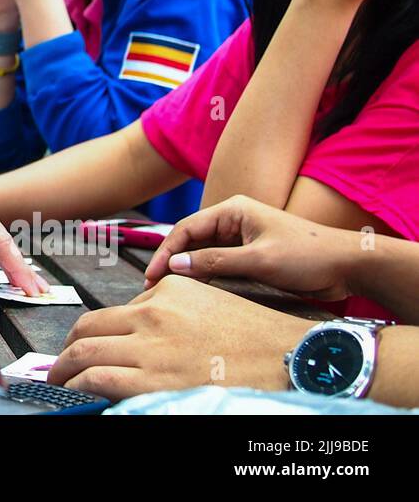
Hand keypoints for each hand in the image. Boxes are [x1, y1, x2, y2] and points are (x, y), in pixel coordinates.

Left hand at [47, 275, 312, 399]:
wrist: (294, 360)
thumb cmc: (261, 338)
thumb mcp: (212, 302)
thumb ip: (173, 307)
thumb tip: (139, 322)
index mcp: (168, 291)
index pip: (113, 311)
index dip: (91, 332)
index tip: (83, 345)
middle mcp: (152, 313)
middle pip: (89, 328)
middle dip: (68, 348)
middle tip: (59, 364)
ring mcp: (150, 346)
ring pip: (84, 354)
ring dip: (65, 370)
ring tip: (59, 381)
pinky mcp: (152, 379)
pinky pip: (98, 380)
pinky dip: (78, 386)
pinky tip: (75, 392)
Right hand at [143, 194, 356, 300]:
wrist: (349, 265)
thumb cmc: (308, 255)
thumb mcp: (259, 260)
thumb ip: (215, 262)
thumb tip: (176, 266)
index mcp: (233, 210)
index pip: (187, 228)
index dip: (167, 252)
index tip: (153, 275)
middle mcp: (235, 221)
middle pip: (192, 240)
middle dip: (172, 262)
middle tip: (153, 286)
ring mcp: (243, 238)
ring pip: (204, 253)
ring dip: (187, 270)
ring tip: (169, 291)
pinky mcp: (252, 255)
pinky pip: (220, 263)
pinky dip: (205, 276)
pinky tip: (196, 291)